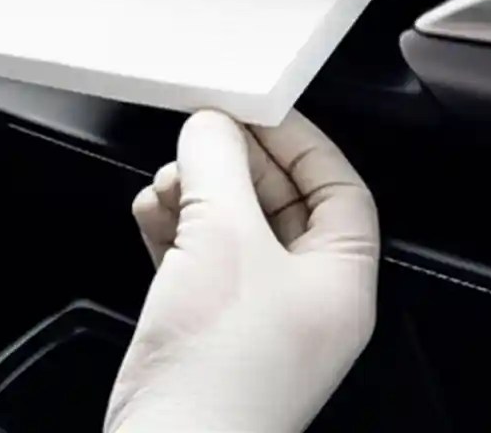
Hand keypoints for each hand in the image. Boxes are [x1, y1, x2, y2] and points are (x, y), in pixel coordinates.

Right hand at [106, 110, 378, 432]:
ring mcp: (257, 319)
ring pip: (234, 231)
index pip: (338, 186)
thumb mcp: (222, 240)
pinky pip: (200, 262)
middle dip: (234, 166)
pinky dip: (174, 232)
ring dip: (197, 197)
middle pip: (280, 203)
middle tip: (199, 140)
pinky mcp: (211, 332)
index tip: (256, 112)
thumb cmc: (217, 379)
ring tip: (167, 184)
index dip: (299, 141)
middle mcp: (306, 301)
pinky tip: (150, 216)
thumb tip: (210, 128)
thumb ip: (217, 166)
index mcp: (340, 281)